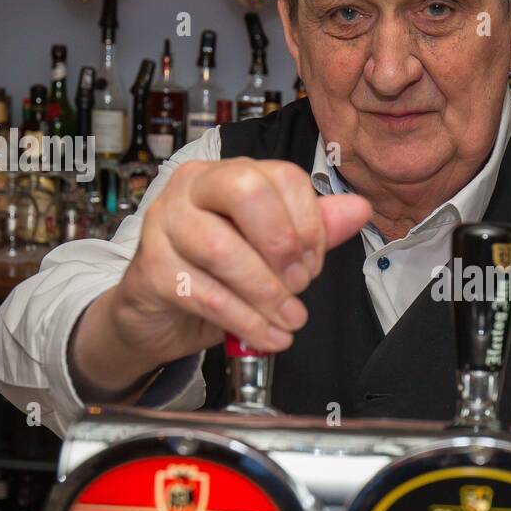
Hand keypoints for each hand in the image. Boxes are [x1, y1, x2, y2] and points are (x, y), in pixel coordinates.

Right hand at [73, 159, 370, 393]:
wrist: (158, 312)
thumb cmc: (216, 273)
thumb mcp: (268, 250)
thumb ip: (313, 228)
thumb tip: (358, 209)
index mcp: (227, 174)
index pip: (281, 177)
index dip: (310, 223)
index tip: (314, 262)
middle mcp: (192, 189)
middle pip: (248, 192)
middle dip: (284, 245)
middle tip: (300, 283)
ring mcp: (165, 225)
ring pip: (223, 250)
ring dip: (267, 293)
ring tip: (289, 320)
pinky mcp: (152, 270)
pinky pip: (206, 294)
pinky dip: (245, 321)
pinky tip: (267, 336)